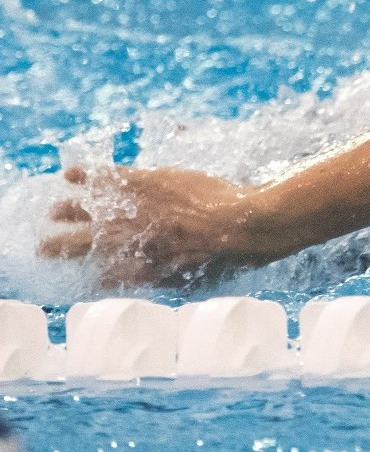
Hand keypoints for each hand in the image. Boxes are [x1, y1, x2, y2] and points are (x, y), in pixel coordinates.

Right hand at [39, 166, 265, 288]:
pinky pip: (111, 178)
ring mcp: (137, 210)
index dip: (85, 272)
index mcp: (139, 265)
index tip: (72, 271)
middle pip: (82, 244)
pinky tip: (71, 173)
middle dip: (60, 245)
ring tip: (53, 212)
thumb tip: (139, 279)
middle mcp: (131, 239)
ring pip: (90, 210)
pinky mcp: (149, 183)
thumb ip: (159, 276)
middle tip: (43, 247)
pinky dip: (88, 175)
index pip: (100, 271)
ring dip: (69, 210)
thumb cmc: (226, 256)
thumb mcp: (190, 277)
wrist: (243, 226)